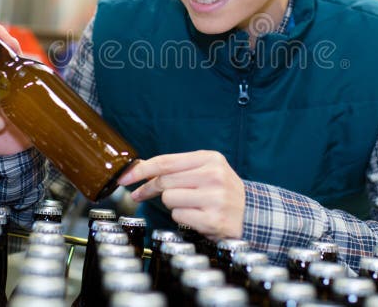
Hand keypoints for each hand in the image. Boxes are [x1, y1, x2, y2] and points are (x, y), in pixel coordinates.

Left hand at [118, 150, 244, 239]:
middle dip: (150, 189)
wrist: (252, 213)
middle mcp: (213, 175)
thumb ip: (177, 168)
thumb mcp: (206, 170)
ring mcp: (214, 198)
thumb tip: (140, 170)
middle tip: (142, 194)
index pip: (166, 161)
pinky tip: (197, 216)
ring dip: (173, 205)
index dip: (141, 169)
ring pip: (169, 199)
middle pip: (164, 181)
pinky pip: (178, 217)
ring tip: (190, 205)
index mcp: (210, 159)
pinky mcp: (212, 219)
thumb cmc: (222, 191)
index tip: (124, 177)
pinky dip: (182, 218)